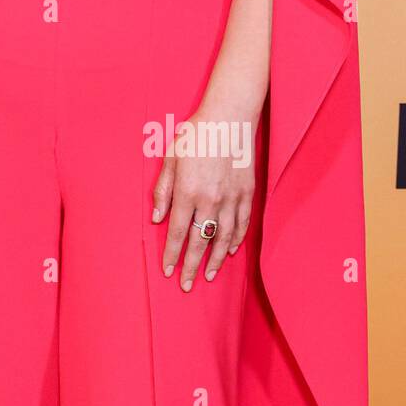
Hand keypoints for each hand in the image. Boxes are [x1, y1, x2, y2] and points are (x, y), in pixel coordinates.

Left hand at [152, 106, 255, 290]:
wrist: (230, 120)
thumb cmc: (195, 135)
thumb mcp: (170, 158)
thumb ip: (163, 190)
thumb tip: (158, 218)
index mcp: (188, 192)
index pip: (177, 232)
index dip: (172, 254)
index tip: (168, 270)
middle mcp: (210, 200)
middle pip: (199, 242)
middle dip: (191, 266)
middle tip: (186, 285)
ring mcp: (231, 199)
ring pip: (223, 238)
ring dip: (214, 260)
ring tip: (207, 275)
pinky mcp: (247, 195)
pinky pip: (241, 225)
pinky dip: (235, 241)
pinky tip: (228, 252)